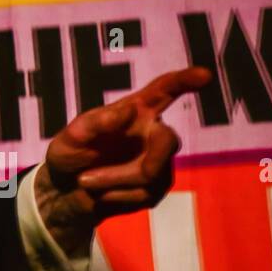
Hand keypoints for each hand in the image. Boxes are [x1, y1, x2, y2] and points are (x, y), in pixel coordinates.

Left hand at [36, 66, 212, 251]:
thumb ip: (96, 123)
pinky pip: (143, 195)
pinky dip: (116, 196)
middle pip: (168, 140)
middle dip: (141, 159)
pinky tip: (101, 193)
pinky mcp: (157, 187)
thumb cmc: (69, 153)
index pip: (164, 90)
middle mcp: (152, 132)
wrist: (67, 191)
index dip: (184, 81)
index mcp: (135, 110)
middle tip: (93, 174)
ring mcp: (159, 161)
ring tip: (86, 180)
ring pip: (150, 174)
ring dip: (111, 181)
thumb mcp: (71, 137)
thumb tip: (130, 110)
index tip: (204, 74)